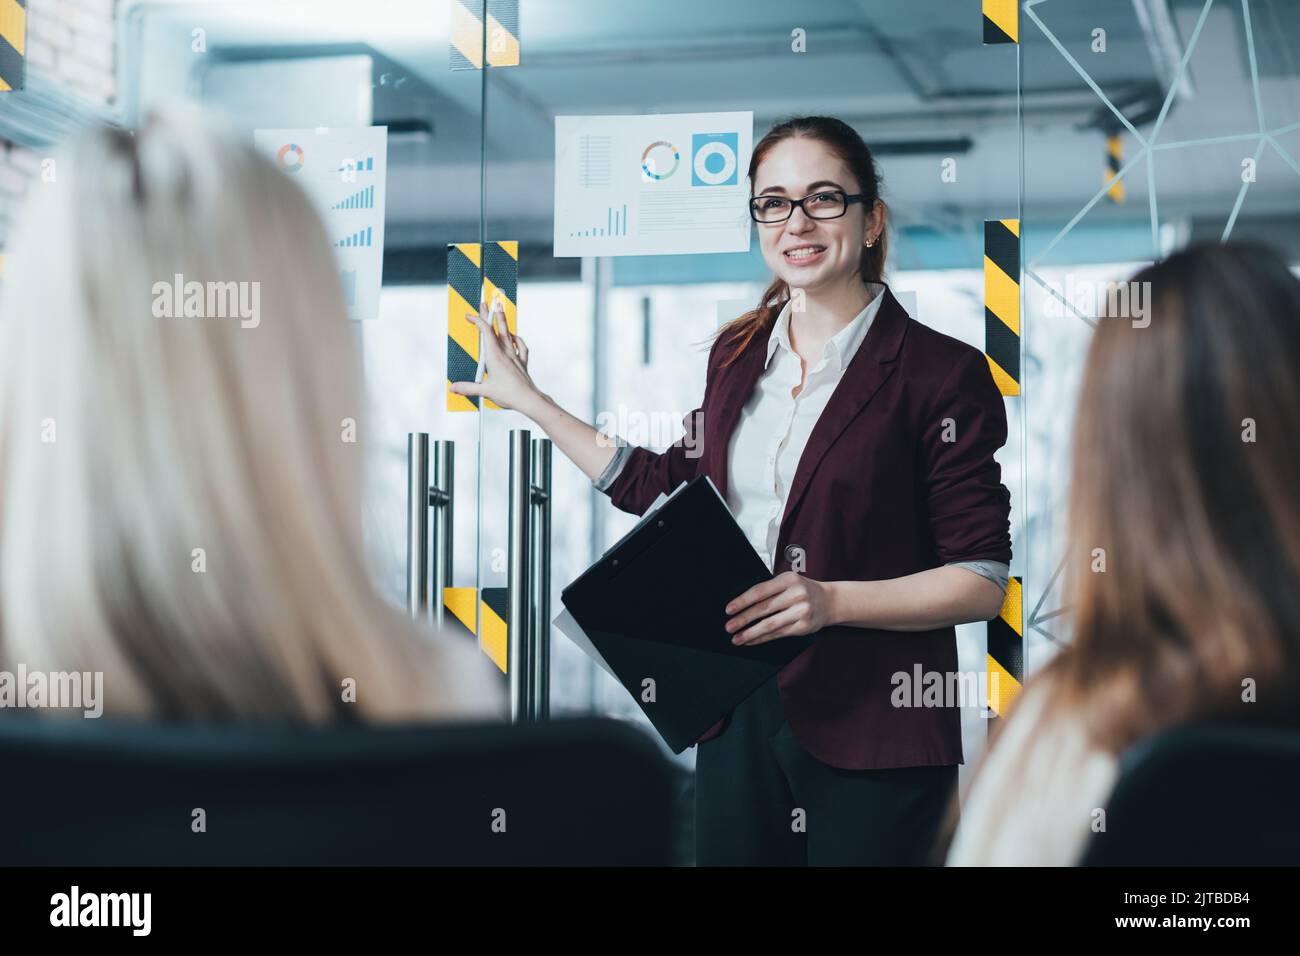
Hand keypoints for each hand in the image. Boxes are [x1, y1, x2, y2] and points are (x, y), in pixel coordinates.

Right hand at [449, 297, 539, 412]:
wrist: (529, 399)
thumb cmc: (509, 394)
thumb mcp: (485, 391)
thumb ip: (468, 387)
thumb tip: (453, 387)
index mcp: (495, 356)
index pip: (486, 332)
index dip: (477, 320)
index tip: (469, 316)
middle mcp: (506, 353)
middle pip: (497, 328)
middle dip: (490, 314)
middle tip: (487, 301)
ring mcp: (515, 356)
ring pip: (509, 334)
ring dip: (504, 321)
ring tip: (501, 310)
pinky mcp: (522, 363)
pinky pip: (521, 347)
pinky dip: (517, 339)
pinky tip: (514, 337)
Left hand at [724, 571, 832, 645]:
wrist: (830, 601)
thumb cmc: (803, 590)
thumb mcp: (788, 582)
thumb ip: (770, 590)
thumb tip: (741, 605)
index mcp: (788, 580)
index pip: (760, 591)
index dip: (743, 600)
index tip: (729, 609)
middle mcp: (796, 594)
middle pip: (764, 608)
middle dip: (743, 619)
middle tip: (728, 627)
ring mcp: (801, 611)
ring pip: (770, 624)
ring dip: (750, 633)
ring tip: (737, 638)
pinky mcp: (804, 626)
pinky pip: (778, 634)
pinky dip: (762, 638)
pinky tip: (751, 641)